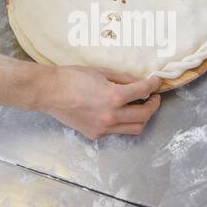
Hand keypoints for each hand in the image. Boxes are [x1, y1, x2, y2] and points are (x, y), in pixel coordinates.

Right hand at [38, 66, 161, 139]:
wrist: (49, 91)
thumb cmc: (73, 77)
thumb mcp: (102, 72)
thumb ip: (124, 79)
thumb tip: (139, 83)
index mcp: (114, 96)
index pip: (143, 91)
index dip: (154, 85)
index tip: (157, 82)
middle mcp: (111, 115)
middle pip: (145, 116)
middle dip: (153, 106)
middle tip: (153, 98)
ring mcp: (103, 128)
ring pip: (134, 129)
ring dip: (141, 118)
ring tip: (139, 107)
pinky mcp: (95, 134)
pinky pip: (116, 131)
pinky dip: (122, 122)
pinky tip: (118, 113)